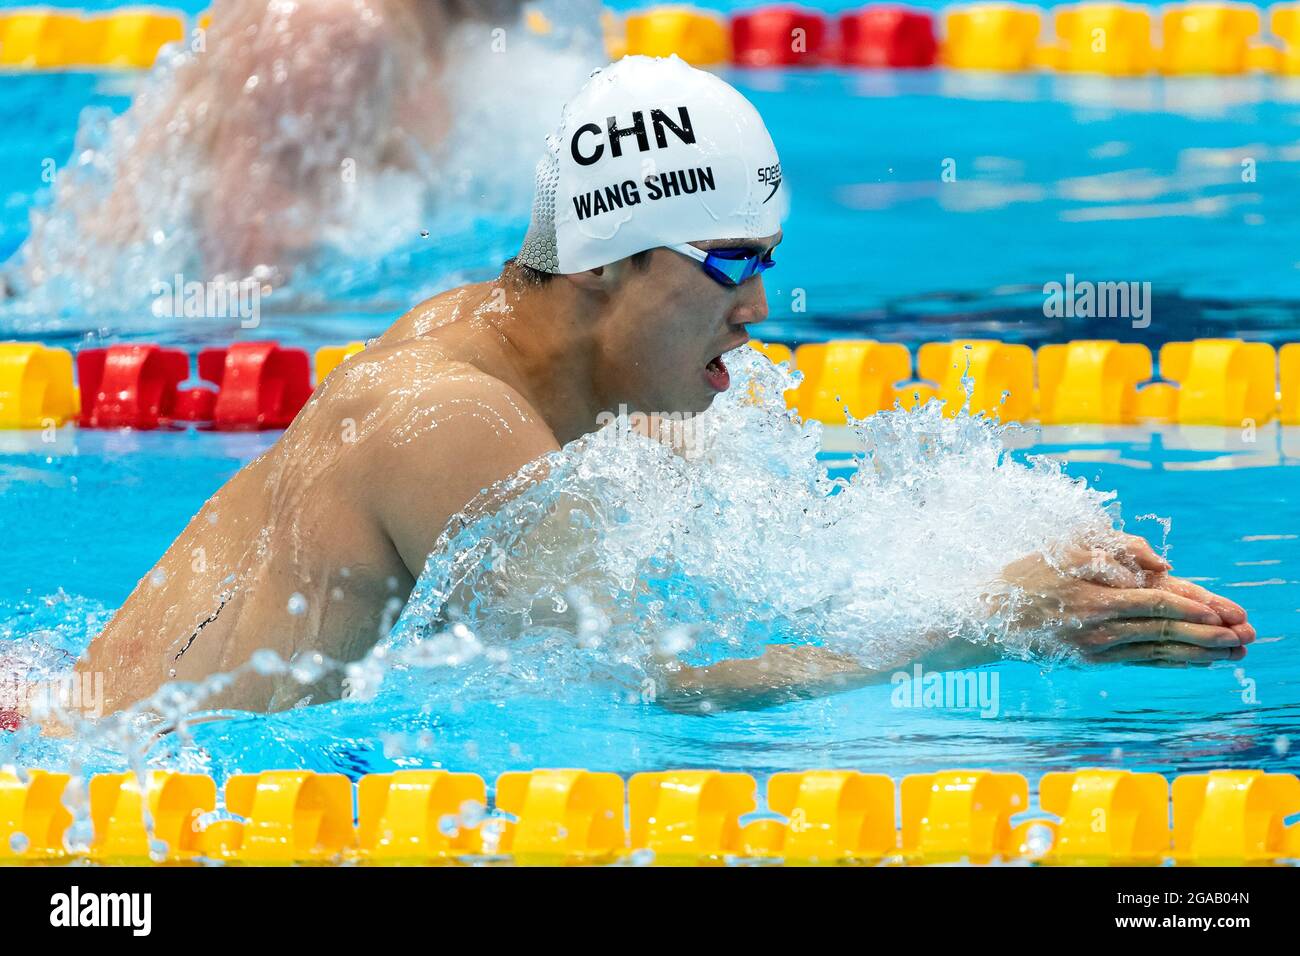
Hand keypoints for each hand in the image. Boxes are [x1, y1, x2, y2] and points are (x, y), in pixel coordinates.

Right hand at [993, 536, 1252, 664]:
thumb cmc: (1026, 576)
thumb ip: (1116, 548)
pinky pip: (1143, 661)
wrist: (987, 619)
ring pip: (1159, 651)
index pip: (1155, 602)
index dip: (1192, 608)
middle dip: (1210, 635)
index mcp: (1095, 598)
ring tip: (1235, 654)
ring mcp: (1098, 649)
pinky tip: (1199, 663)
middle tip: (1247, 637)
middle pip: (1165, 631)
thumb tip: (1162, 563)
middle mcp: (1101, 629)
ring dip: (1201, 654)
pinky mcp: (1094, 660)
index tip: (1224, 614)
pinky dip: (1175, 662)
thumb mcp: (1065, 546)